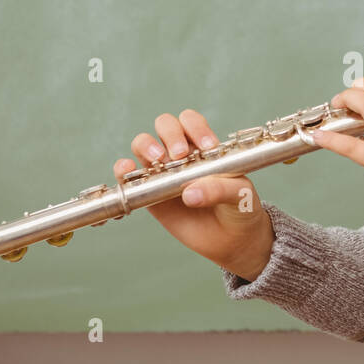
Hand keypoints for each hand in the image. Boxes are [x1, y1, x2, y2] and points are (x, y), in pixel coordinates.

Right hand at [113, 108, 274, 277]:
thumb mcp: (239, 195)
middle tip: (180, 155)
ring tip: (159, 161)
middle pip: (165, 125)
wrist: (232, 241)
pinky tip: (128, 171)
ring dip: (146, 146)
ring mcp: (162, 172)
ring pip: (143, 144)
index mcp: (203, 147)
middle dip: (171, 134)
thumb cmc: (240, 209)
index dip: (196, 128)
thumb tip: (189, 193)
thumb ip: (219, 190)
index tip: (207, 147)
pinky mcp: (148, 193)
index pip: (192, 122)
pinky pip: (130, 176)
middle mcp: (180, 155)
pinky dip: (123, 169)